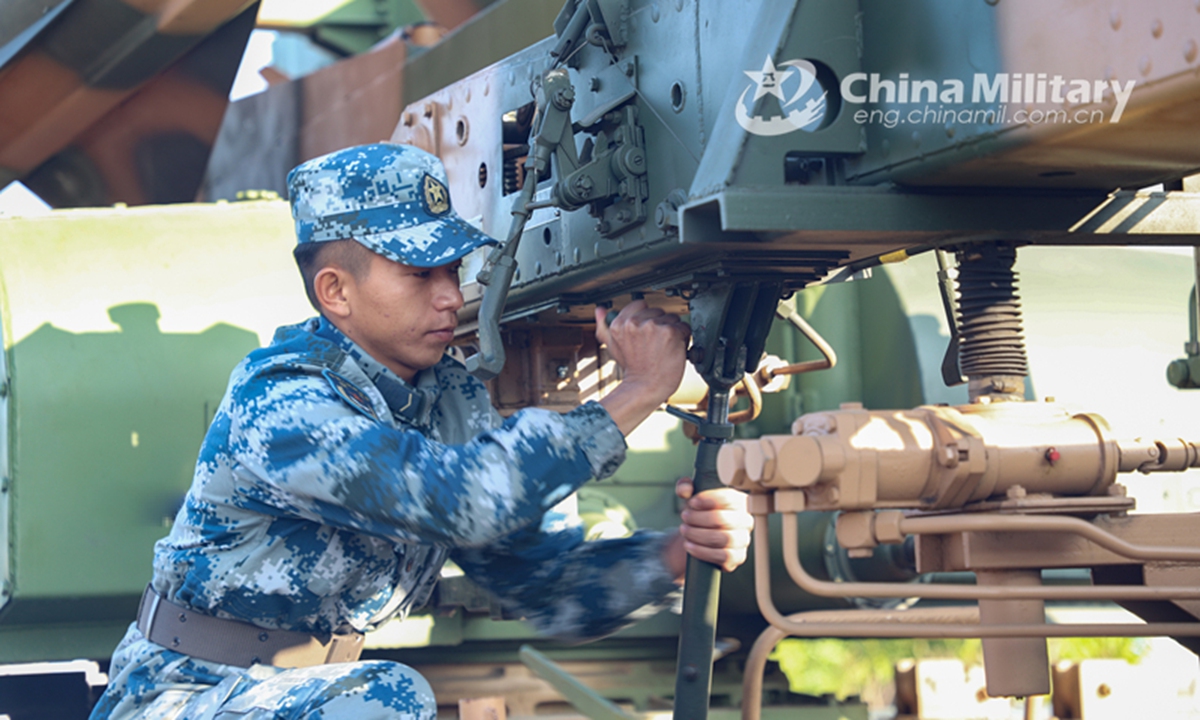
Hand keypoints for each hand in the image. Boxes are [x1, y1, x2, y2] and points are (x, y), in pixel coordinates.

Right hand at [595, 300, 690, 434]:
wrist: (644, 387)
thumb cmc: (632, 369)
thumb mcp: (613, 346)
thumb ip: (605, 326)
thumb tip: (600, 310)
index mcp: (620, 323)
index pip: (640, 304)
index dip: (647, 317)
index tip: (647, 329)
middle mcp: (635, 322)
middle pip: (659, 311)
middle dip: (660, 325)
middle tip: (656, 342)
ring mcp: (653, 326)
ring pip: (672, 319)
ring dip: (672, 331)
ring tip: (664, 347)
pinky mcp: (670, 332)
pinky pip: (684, 328)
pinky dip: (683, 338)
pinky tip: (673, 349)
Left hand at [663, 477, 752, 578]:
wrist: (700, 536)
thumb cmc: (701, 513)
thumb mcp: (692, 496)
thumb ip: (685, 486)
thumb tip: (685, 489)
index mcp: (739, 501)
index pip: (728, 498)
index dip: (708, 500)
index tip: (692, 502)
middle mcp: (745, 520)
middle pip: (723, 519)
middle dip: (698, 518)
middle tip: (685, 517)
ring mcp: (743, 540)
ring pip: (724, 538)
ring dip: (698, 535)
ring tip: (685, 531)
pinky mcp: (737, 557)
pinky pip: (724, 556)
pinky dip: (703, 552)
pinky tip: (690, 546)